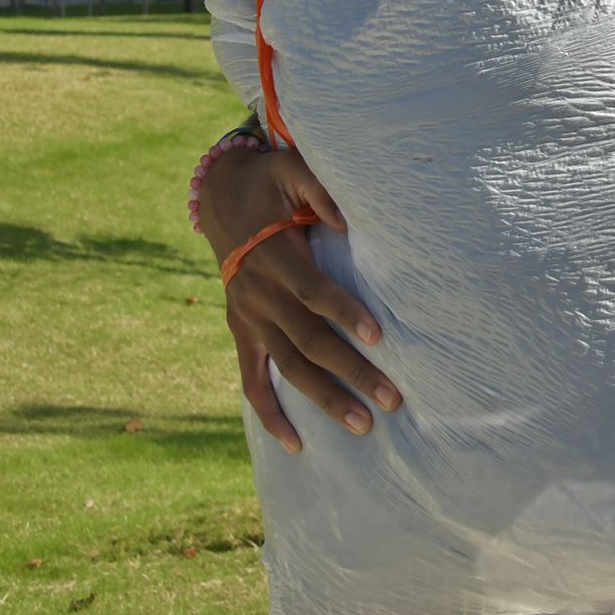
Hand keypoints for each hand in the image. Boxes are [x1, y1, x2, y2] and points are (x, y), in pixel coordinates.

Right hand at [201, 145, 393, 451]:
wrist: (222, 197)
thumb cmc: (272, 183)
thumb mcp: (293, 170)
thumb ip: (320, 189)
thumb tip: (348, 218)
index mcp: (274, 257)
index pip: (312, 292)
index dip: (344, 313)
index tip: (379, 336)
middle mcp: (258, 294)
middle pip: (307, 341)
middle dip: (350, 372)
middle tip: (392, 400)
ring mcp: (248, 318)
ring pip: (287, 368)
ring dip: (324, 399)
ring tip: (363, 426)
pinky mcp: (242, 332)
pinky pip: (251, 380)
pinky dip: (270, 413)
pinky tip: (296, 445)